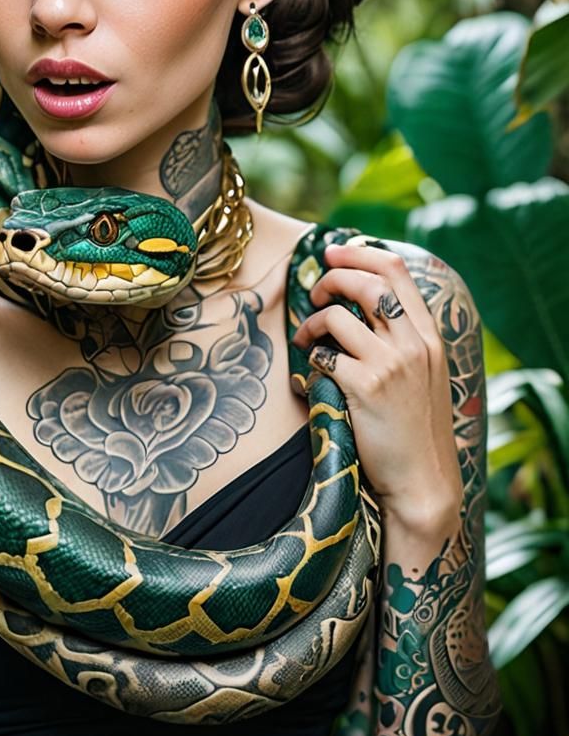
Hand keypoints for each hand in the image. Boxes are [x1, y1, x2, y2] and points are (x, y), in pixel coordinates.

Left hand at [291, 241, 462, 539]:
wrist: (423, 481)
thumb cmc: (416, 428)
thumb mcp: (424, 373)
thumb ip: (403, 337)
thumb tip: (361, 302)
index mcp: (429, 335)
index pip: (395, 270)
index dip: (358, 254)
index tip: (333, 254)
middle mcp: (414, 343)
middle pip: (366, 282)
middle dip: (331, 279)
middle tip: (314, 293)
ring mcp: (391, 364)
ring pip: (338, 314)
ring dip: (312, 321)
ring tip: (307, 336)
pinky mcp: (366, 387)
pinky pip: (325, 354)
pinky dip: (312, 357)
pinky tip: (314, 370)